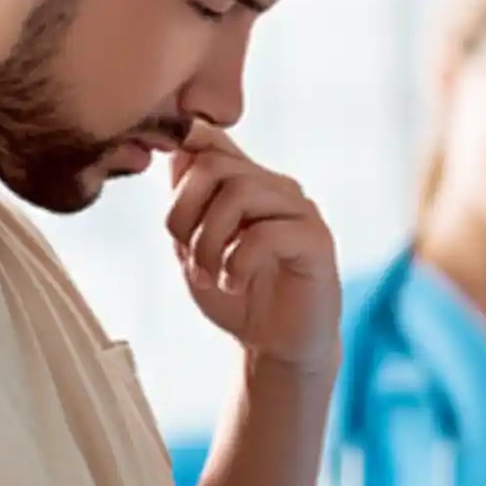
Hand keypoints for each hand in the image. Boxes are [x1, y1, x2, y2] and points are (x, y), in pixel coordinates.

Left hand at [167, 121, 340, 372]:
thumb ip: (186, 203)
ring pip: (240, 192)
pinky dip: (236, 263)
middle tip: (186, 257)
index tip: (169, 201)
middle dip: (183, 214)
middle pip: (214, 165)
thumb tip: (174, 153)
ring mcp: (300, 211)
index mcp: (247, 183)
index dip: (179, 155)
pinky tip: (233, 284)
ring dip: (208, 241)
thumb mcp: (194, 247)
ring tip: (208, 275)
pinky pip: (267, 234)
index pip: (210, 139)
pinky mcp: (316, 241)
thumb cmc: (237, 298)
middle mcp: (276, 188)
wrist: (277, 347)